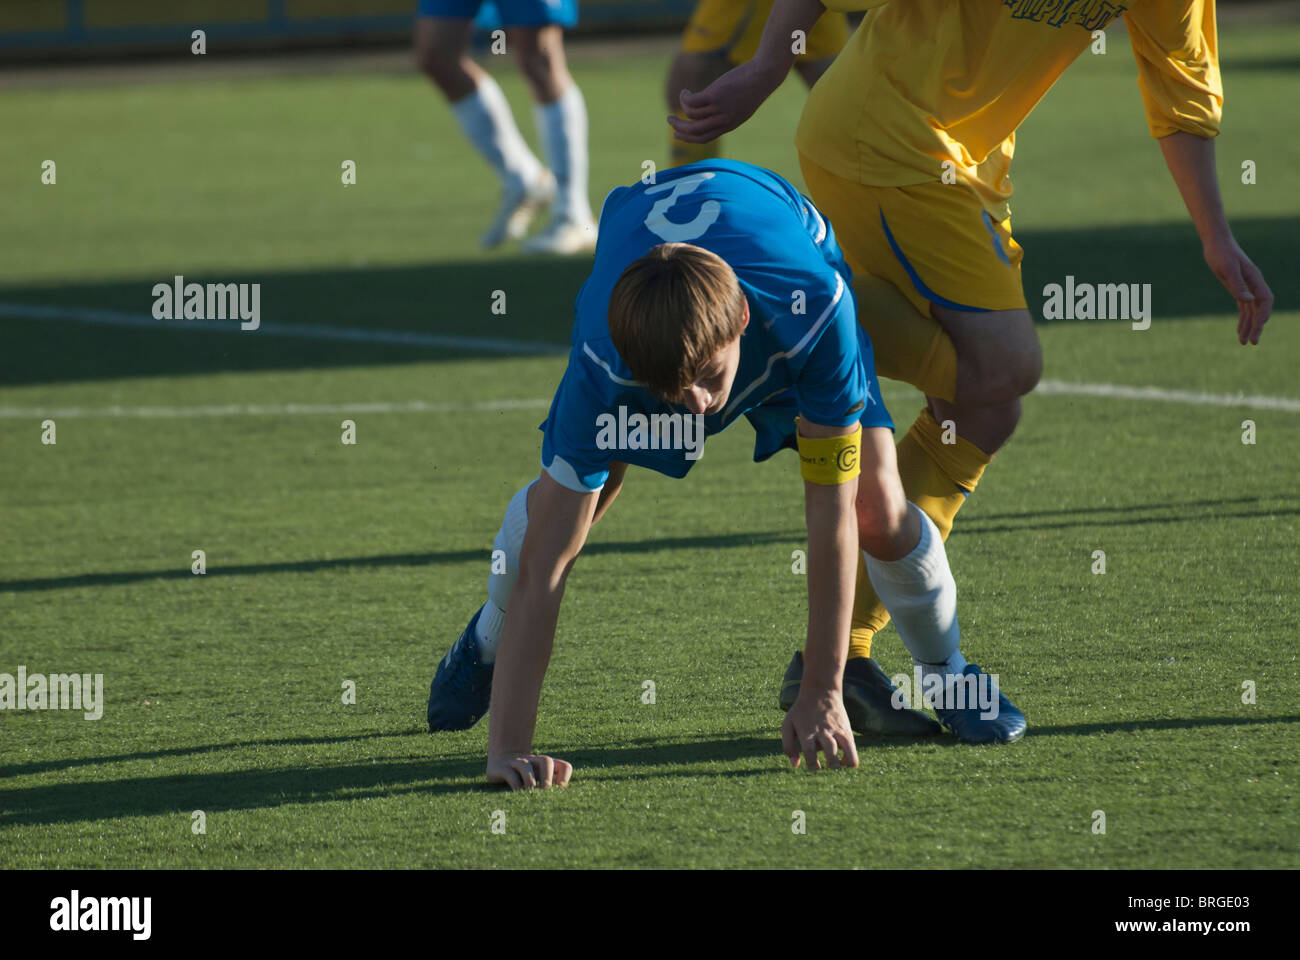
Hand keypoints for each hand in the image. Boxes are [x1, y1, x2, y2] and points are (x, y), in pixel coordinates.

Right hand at [487, 752, 572, 789]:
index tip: (558, 791)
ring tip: (530, 791)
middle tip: (545, 792)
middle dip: (547, 778)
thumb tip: (557, 805)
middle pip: (546, 761)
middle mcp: (533, 761)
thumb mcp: (538, 780)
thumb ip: (548, 788)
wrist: (499, 761)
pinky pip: (510, 774)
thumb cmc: (523, 777)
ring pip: (526, 765)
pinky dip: (515, 784)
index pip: (564, 767)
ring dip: (530, 780)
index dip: (564, 778)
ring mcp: (517, 763)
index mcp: (546, 766)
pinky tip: (516, 794)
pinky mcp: (502, 768)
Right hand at [667, 57, 785, 143]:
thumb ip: (728, 113)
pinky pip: (692, 102)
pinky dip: (685, 98)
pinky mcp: (714, 96)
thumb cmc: (753, 88)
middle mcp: (723, 121)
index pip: (704, 139)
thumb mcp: (741, 106)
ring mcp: (719, 109)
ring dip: (680, 108)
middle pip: (694, 131)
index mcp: (729, 125)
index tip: (677, 133)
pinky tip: (686, 92)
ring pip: (691, 115)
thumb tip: (713, 113)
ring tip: (681, 97)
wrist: (763, 76)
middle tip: (669, 119)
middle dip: (678, 127)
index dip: (688, 138)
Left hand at [781, 687, 858, 770]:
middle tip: (826, 765)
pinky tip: (843, 760)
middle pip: (831, 752)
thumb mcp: (788, 724)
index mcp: (807, 731)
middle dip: (830, 765)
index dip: (812, 764)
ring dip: (842, 764)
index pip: (810, 752)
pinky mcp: (846, 731)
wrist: (821, 691)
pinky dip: (850, 760)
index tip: (814, 765)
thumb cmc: (801, 711)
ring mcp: (836, 730)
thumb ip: (788, 745)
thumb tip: (795, 765)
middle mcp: (823, 731)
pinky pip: (852, 750)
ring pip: (846, 751)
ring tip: (837, 765)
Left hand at [1202, 235, 1272, 344]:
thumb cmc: (1221, 253)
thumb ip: (1237, 285)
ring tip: (1244, 342)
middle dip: (1257, 326)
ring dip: (1249, 326)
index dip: (1263, 313)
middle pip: (1259, 308)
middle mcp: (1253, 284)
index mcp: (1254, 279)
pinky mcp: (1237, 288)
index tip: (1259, 326)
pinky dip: (1243, 319)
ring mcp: (1246, 287)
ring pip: (1251, 311)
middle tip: (1252, 342)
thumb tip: (1247, 300)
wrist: (1216, 243)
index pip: (1265, 299)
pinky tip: (1240, 331)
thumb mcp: (1227, 268)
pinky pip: (1244, 307)